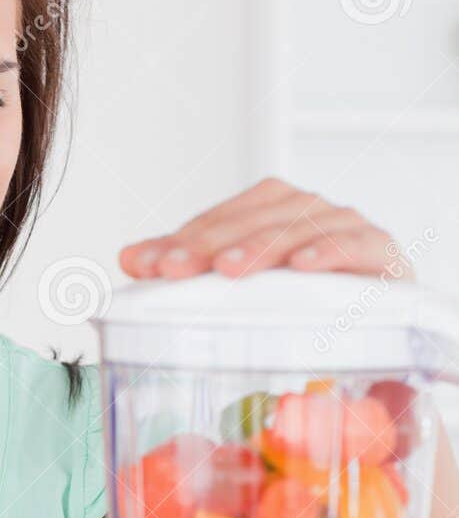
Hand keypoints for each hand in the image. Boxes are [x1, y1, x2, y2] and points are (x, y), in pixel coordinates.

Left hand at [119, 176, 411, 282]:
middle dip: (208, 244)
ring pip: (297, 227)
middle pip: (252, 220)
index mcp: (269, 209)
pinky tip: (303, 268)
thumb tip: (131, 258)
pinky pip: (354, 245)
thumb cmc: (311, 292)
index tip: (146, 265)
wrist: (386, 307)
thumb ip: (192, 266)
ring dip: (260, 246)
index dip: (180, 240)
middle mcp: (303, 209)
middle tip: (173, 269)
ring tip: (227, 270)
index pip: (219, 219)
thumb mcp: (249, 281)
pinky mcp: (380, 251)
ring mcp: (343, 226)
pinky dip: (329, 253)